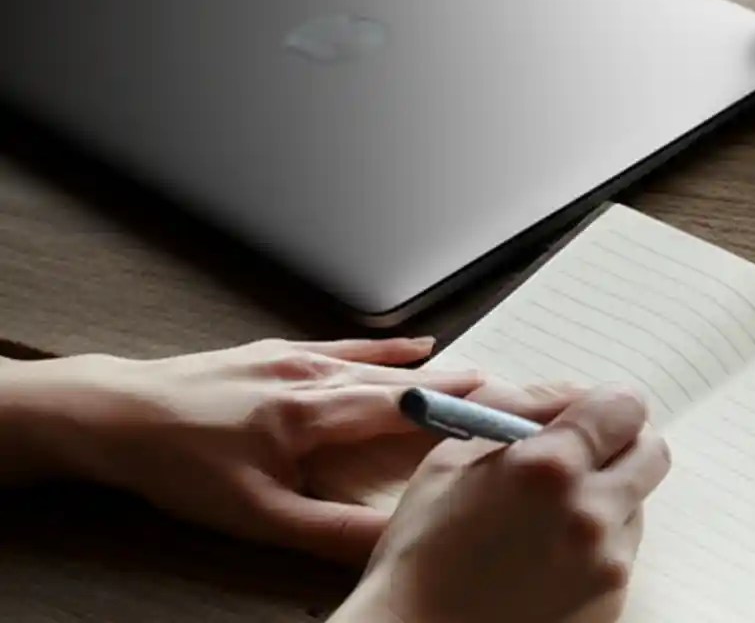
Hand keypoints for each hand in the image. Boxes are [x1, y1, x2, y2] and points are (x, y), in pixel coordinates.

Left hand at [0, 336, 478, 564]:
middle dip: (454, 387)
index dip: (456, 410)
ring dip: (426, 369)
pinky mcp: (272, 351)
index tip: (503, 410)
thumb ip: (328, 530)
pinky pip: (342, 346)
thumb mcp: (256, 515)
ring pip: (376, 361)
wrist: (116, 416)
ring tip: (474, 371)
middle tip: (504, 393)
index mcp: (313, 412)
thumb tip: (388, 543)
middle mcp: (310, 374)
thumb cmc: (180, 466)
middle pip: (400, 380)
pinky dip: (381, 348)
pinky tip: (405, 346)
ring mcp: (292, 357)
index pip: (405, 408)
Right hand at [329, 381, 671, 622]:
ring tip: (547, 520)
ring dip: (606, 499)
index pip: (625, 407)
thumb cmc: (420, 555)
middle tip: (582, 456)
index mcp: (549, 468)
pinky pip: (621, 554)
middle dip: (621, 445)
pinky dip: (595, 546)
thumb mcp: (448, 460)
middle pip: (651, 453)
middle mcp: (591, 515)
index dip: (606, 406)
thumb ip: (512, 411)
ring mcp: (607, 565)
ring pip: (636, 506)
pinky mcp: (613, 604)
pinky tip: (546, 559)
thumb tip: (564, 394)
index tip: (587, 415)